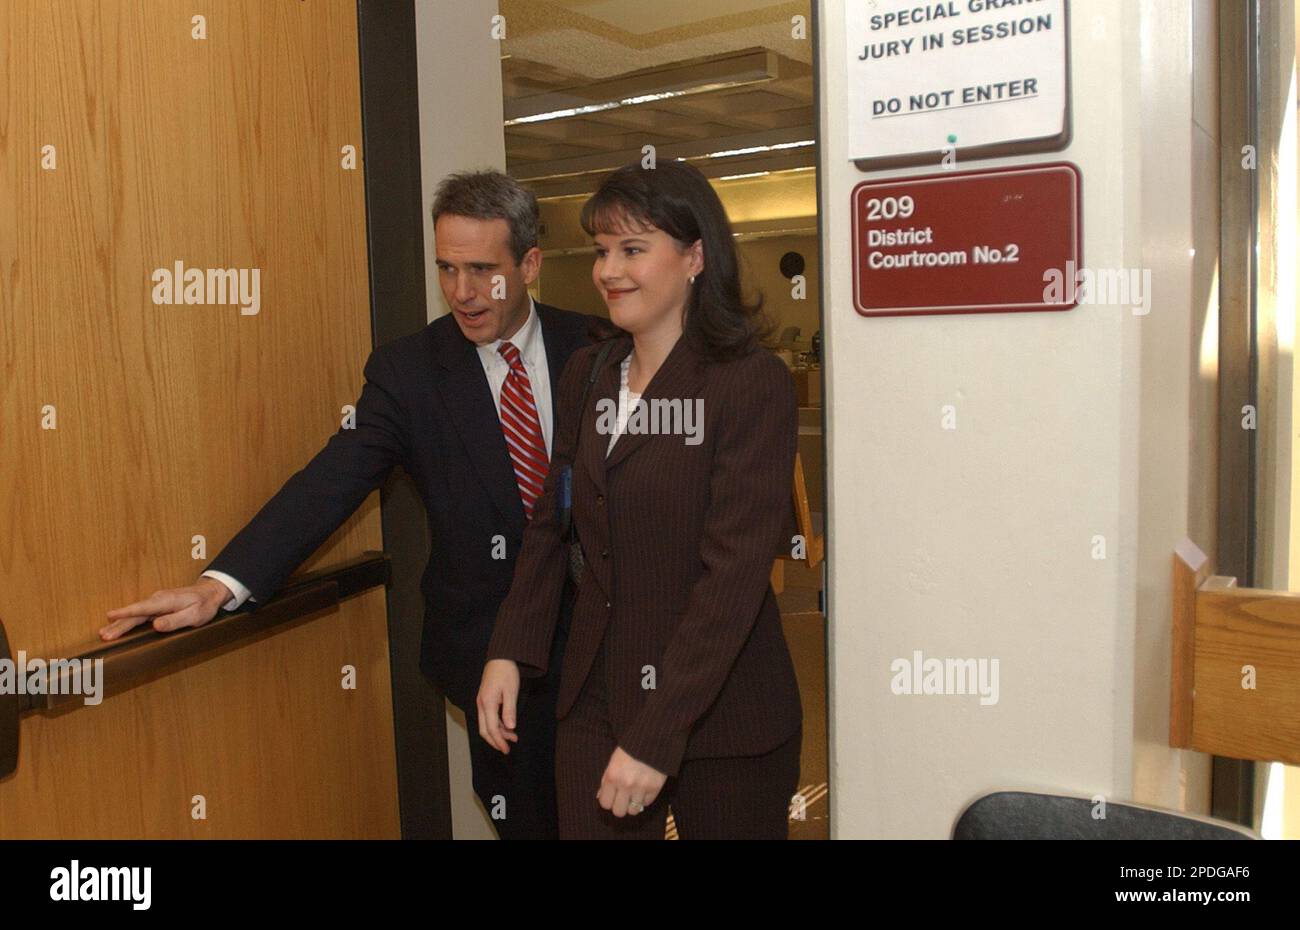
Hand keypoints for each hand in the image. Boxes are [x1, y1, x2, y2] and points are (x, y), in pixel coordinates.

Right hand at [100, 577, 230, 640]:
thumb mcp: (194, 615)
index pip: (142, 608)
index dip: (126, 612)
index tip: (110, 615)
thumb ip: (175, 620)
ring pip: (135, 614)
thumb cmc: (204, 605)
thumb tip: (155, 625)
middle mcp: (158, 599)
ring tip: (105, 633)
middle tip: (104, 635)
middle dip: (118, 624)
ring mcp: (156, 602)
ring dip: (120, 623)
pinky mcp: (157, 606)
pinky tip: (118, 627)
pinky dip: (127, 620)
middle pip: (135, 613)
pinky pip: (139, 614)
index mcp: (166, 601)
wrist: (210, 593)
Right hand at [477, 659, 520, 753]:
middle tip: (507, 749)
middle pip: (485, 730)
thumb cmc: (506, 672)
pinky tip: (507, 726)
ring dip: (498, 733)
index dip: (499, 741)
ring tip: (513, 737)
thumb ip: (509, 710)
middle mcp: (481, 704)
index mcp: (487, 703)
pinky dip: (497, 725)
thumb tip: (510, 728)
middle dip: (495, 741)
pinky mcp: (485, 700)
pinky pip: (488, 717)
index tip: (506, 749)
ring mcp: (482, 702)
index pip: (492, 729)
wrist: (501, 657)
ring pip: (486, 724)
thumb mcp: (511, 691)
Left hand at [597, 747, 666, 816]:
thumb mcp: (613, 761)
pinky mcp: (655, 788)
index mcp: (613, 776)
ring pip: (633, 811)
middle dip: (620, 806)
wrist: (652, 739)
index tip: (612, 797)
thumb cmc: (629, 749)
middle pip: (619, 812)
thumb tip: (601, 797)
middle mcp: (626, 784)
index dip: (608, 801)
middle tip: (623, 798)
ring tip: (634, 794)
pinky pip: (646, 803)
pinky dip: (644, 798)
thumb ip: (606, 780)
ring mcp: (641, 787)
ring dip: (633, 804)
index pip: (605, 803)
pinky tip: (644, 788)